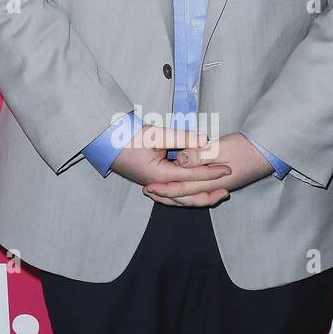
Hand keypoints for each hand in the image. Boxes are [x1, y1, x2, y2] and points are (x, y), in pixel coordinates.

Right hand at [109, 125, 231, 206]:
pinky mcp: (152, 182)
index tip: (227, 169)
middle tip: (226, 191)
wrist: (104, 141)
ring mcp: (154, 185)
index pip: (191, 175)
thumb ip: (181, 138)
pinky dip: (186, 195)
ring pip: (180, 198)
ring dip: (198, 197)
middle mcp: (157, 185)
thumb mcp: (156, 135)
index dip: (211, 172)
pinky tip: (194, 191)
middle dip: (208, 194)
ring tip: (214, 194)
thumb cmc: (127, 137)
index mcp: (159, 175)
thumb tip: (204, 140)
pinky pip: (173, 194)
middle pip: (187, 196)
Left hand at [143, 131, 272, 206]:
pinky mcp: (221, 182)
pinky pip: (199, 191)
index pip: (182, 188)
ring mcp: (218, 186)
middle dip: (165, 195)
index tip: (148, 186)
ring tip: (159, 191)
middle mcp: (213, 188)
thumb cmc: (246, 148)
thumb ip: (200, 154)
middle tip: (147, 191)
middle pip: (185, 196)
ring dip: (175, 195)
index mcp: (211, 181)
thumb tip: (180, 160)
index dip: (164, 189)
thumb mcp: (221, 148)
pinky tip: (182, 185)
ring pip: (192, 196)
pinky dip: (187, 191)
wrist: (268, 153)